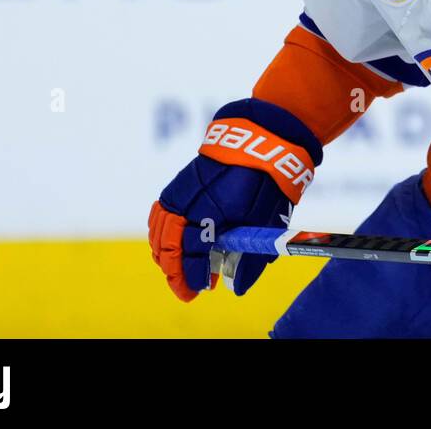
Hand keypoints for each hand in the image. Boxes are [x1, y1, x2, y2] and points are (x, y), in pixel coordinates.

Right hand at [148, 98, 319, 300]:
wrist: (263, 138)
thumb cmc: (269, 182)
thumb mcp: (267, 222)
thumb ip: (251, 257)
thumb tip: (235, 288)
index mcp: (213, 213)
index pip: (192, 255)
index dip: (192, 277)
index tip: (198, 291)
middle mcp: (191, 202)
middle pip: (169, 245)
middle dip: (175, 270)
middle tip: (187, 287)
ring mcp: (182, 190)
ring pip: (160, 229)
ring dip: (165, 252)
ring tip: (176, 268)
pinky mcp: (181, 182)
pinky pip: (161, 211)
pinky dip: (161, 230)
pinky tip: (168, 241)